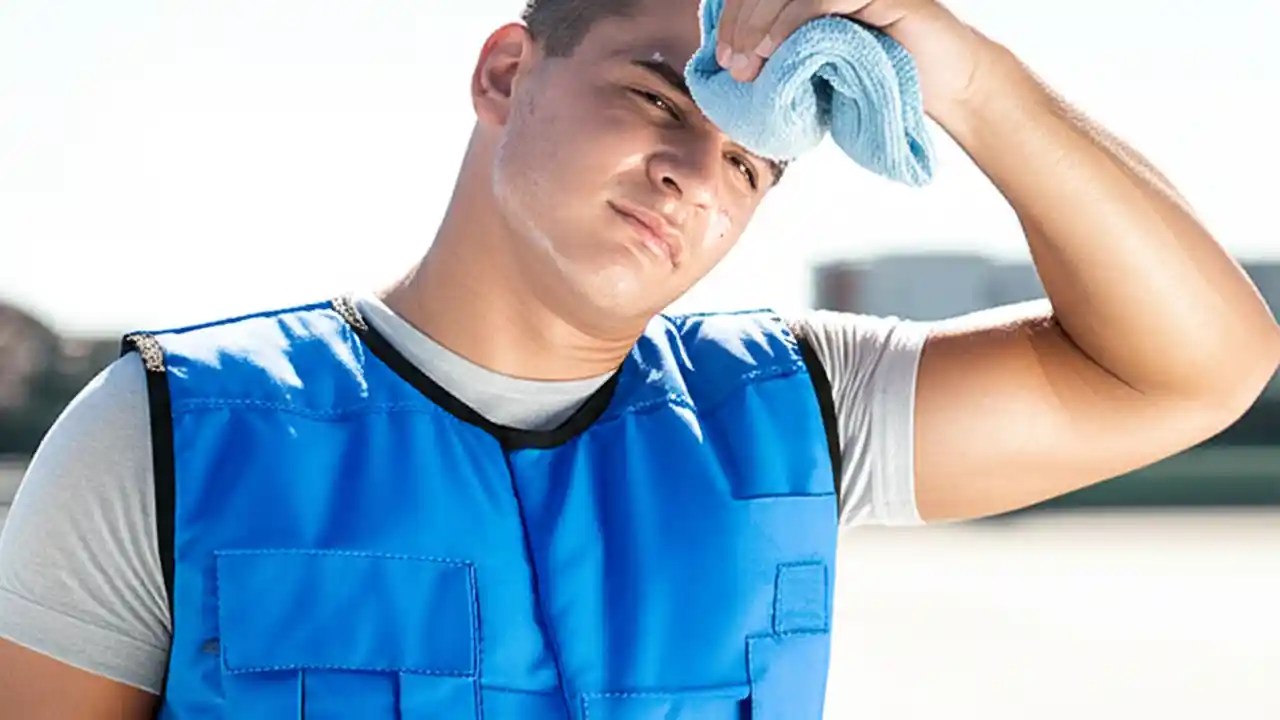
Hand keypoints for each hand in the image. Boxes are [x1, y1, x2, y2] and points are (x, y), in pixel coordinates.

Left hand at [715, 0, 993, 115]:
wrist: (947, 87)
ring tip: (746, 63)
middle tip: (729, 62)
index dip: (736, 14)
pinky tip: (773, 51)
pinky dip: (790, 22)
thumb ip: (785, 56)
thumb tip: (730, 61)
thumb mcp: (822, 68)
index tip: (720, 55)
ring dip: (759, 23)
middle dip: (741, 20)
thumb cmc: (882, 81)